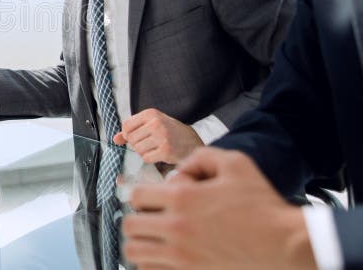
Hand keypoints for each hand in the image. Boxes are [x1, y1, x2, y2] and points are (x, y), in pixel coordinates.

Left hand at [113, 108, 202, 163]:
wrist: (193, 141)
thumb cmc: (169, 132)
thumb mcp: (152, 124)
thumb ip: (133, 130)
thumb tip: (115, 139)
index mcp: (151, 113)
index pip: (126, 125)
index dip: (127, 134)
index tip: (136, 136)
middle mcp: (156, 123)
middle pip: (131, 139)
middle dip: (137, 144)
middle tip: (150, 143)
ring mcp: (161, 137)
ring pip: (138, 149)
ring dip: (144, 152)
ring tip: (155, 148)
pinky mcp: (166, 150)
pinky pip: (146, 158)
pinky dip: (151, 158)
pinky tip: (160, 154)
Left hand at [122, 148, 315, 269]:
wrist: (286, 245)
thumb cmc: (263, 205)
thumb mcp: (236, 164)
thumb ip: (201, 157)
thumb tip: (179, 169)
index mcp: (182, 198)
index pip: (136, 195)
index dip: (143, 194)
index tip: (155, 199)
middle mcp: (176, 228)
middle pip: (129, 225)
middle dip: (138, 219)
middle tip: (152, 220)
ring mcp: (181, 256)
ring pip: (135, 252)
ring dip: (140, 244)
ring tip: (155, 240)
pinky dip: (152, 264)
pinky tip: (167, 258)